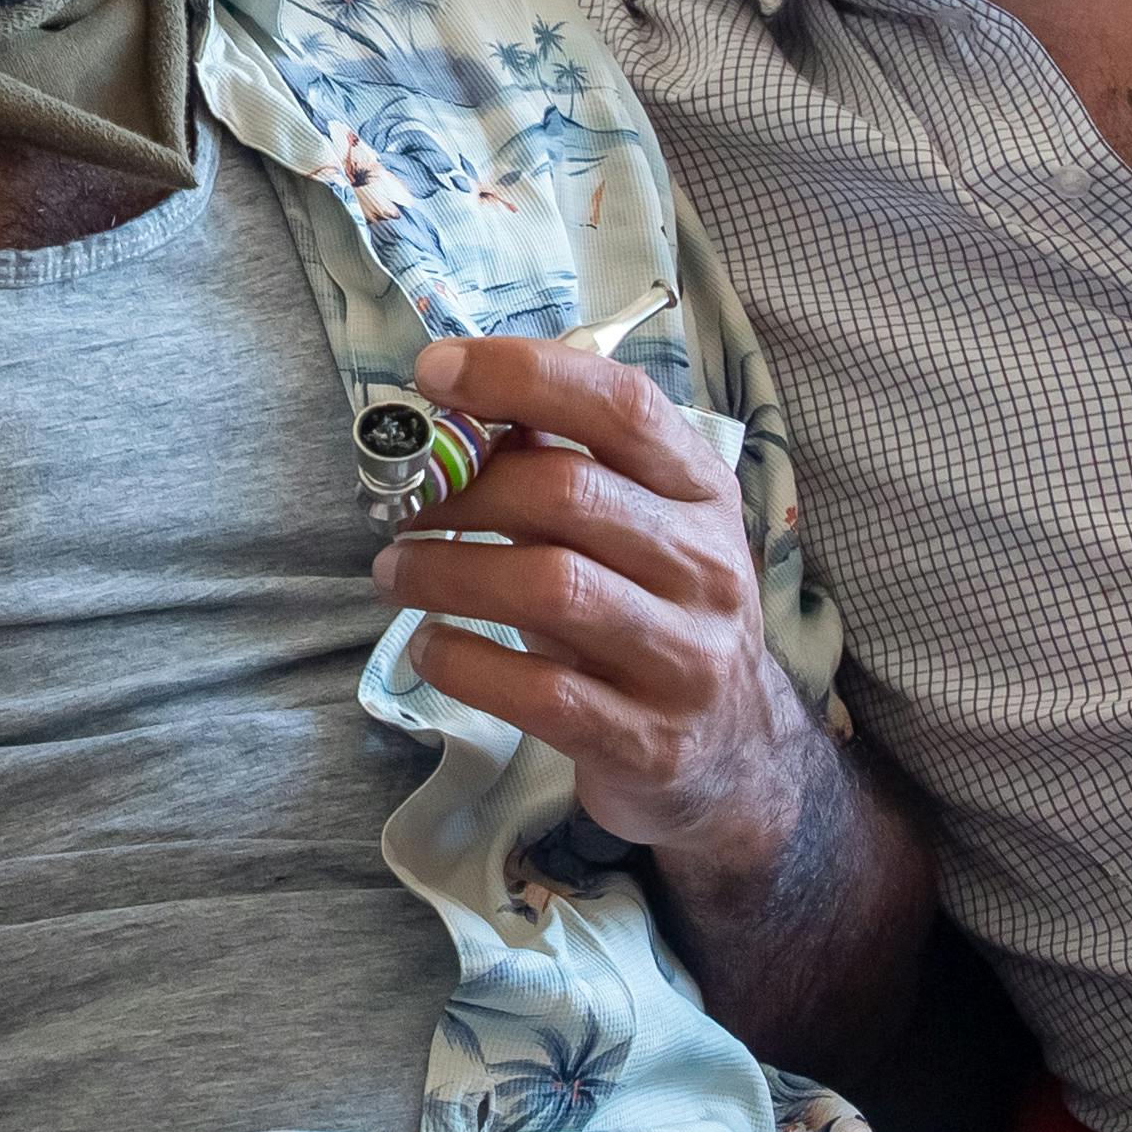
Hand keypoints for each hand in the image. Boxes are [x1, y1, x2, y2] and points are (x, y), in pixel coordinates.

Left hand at [369, 333, 813, 860]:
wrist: (735, 758)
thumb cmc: (660, 617)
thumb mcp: (640, 532)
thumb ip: (567, 470)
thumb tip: (459, 409)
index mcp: (702, 492)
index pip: (622, 406)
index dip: (522, 375)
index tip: (433, 373)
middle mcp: (705, 566)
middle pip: (569, 493)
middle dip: (464, 490)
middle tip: (401, 506)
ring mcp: (684, 658)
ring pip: (551, 587)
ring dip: (448, 570)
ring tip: (395, 571)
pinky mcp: (647, 740)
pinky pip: (541, 691)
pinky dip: (466, 663)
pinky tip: (431, 647)